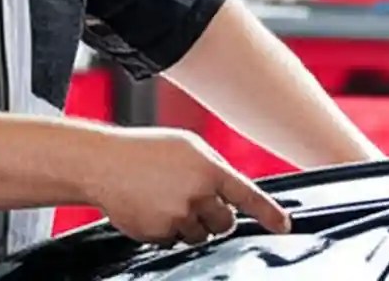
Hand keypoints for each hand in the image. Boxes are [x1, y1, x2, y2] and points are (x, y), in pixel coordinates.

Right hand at [82, 127, 290, 245]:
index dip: (269, 213)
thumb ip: (216, 168)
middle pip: (225, 224)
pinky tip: (153, 208)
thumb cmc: (148, 150)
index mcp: (209, 170)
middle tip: (195, 200)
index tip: (284, 227)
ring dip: (191, 224)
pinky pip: (175, 242)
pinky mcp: (157, 234)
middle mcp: (196, 196)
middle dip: (216, 217)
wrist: (104, 163)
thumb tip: (235, 193)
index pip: (248, 196)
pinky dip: (168, 230)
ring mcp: (177, 218)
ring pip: (200, 235)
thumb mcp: (190, 147)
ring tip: (167, 199)